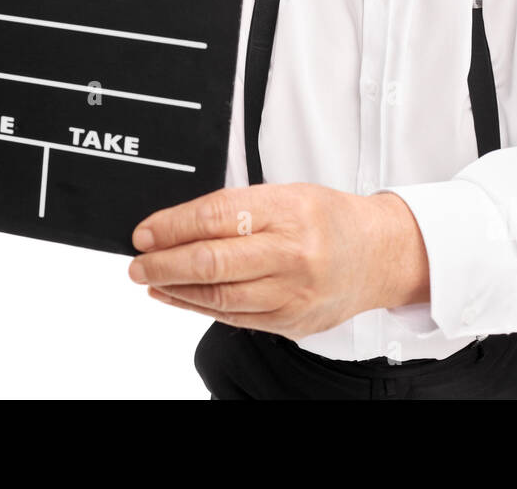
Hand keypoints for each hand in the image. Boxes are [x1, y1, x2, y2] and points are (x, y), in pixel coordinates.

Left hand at [128, 183, 429, 339]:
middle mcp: (293, 253)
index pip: (217, 216)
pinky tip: (177, 296)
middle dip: (164, 263)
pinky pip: (234, 317)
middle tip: (137, 262)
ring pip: (220, 296)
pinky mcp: (291, 321)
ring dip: (175, 289)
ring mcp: (293, 292)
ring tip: (150, 279)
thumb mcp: (286, 194)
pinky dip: (198, 308)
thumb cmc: (328, 219)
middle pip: (214, 261)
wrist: (379, 254)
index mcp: (290, 210)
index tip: (145, 232)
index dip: (173, 225)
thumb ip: (234, 208)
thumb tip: (172, 226)